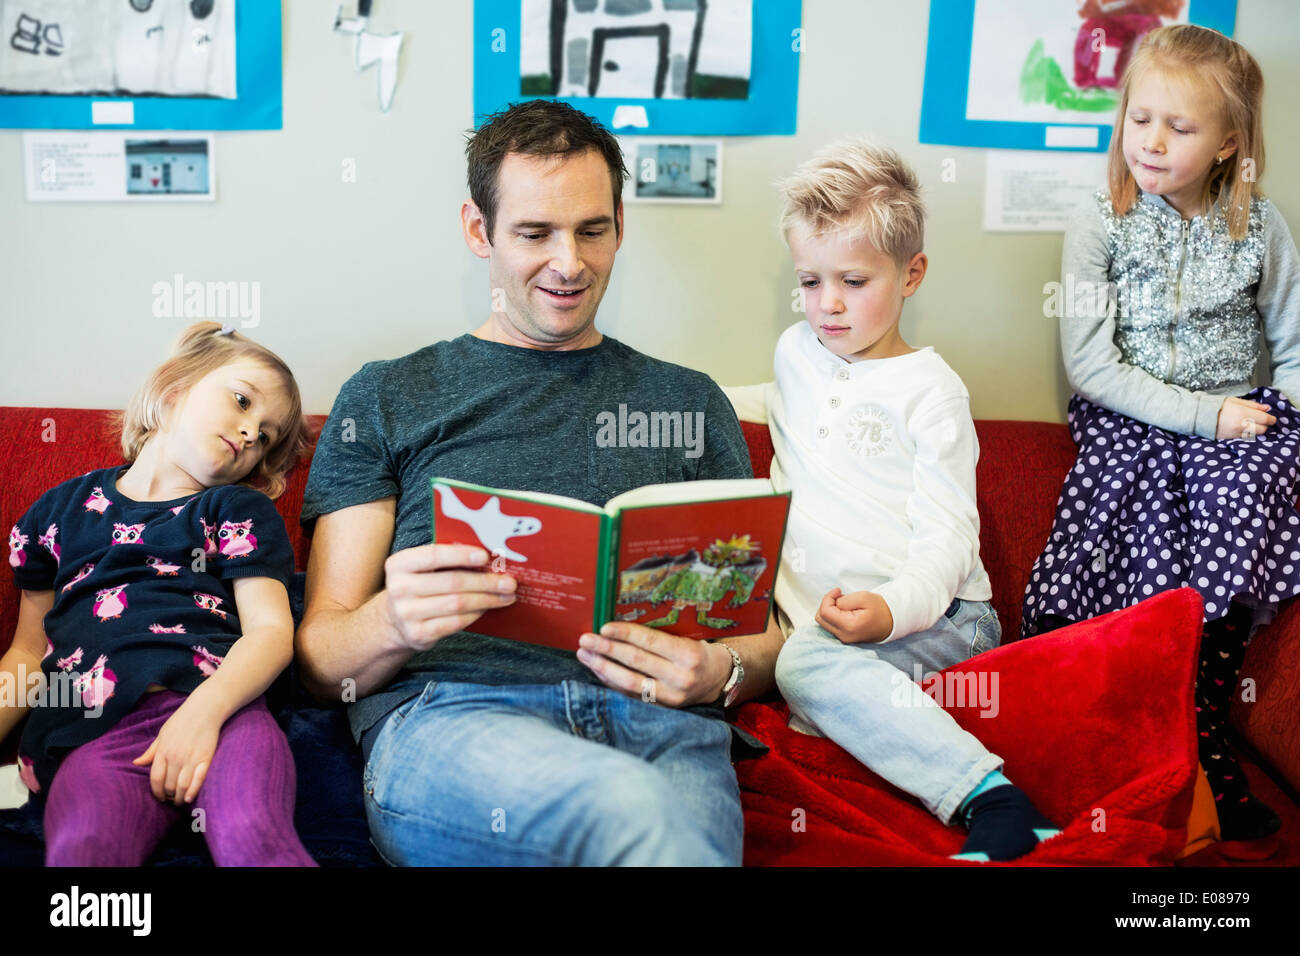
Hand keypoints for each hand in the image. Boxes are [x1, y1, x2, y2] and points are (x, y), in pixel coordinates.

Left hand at [131, 694, 222, 804]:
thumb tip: (136, 763)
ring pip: (182, 786)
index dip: (156, 792)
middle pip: (169, 785)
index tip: (159, 797)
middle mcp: (176, 756)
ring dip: (179, 797)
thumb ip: (150, 751)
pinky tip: (189, 798)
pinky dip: (193, 791)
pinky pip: (198, 779)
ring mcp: (191, 758)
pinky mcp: (206, 758)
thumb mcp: (162, 734)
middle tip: (170, 800)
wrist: (205, 709)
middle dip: (168, 796)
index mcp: (163, 751)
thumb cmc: (182, 721)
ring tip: (179, 801)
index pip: (155, 779)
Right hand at [383, 544, 516, 651]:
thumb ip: (446, 559)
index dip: (461, 555)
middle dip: (485, 582)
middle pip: (451, 582)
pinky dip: (476, 614)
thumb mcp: (422, 568)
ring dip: (487, 599)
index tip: (485, 556)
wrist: (396, 620)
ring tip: (506, 596)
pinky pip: (455, 622)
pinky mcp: (418, 634)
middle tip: (509, 582)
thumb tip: (489, 556)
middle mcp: (398, 588)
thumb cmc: (419, 585)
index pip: (433, 555)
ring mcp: (407, 614)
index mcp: (399, 564)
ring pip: (457, 604)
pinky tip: (487, 608)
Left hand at [576, 622, 732, 707]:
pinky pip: (631, 694)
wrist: (718, 679)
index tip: (604, 627)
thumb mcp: (686, 638)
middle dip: (607, 650)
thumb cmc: (697, 652)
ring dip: (603, 667)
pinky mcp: (662, 707)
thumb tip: (617, 629)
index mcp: (687, 654)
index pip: (651, 642)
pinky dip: (612, 682)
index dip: (625, 634)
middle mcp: (680, 677)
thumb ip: (657, 637)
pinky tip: (598, 670)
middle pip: (636, 662)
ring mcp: (670, 696)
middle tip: (585, 639)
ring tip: (585, 655)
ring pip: (630, 682)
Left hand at [815, 588, 893, 643]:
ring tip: (845, 603)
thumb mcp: (863, 597)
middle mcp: (844, 636)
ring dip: (830, 610)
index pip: (825, 612)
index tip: (838, 590)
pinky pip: (831, 626)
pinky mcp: (845, 638)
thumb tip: (832, 604)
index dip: (827, 598)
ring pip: (824, 622)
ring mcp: (844, 639)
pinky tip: (845, 610)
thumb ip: (844, 600)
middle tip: (840, 596)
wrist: (892, 622)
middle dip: (827, 604)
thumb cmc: (880, 608)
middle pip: (821, 618)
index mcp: (849, 626)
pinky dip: (834, 616)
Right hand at [1217, 397, 1275, 440]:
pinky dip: (1247, 433)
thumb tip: (1266, 408)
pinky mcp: (1232, 438)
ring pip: (1255, 435)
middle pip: (1263, 429)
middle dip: (1264, 425)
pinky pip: (1245, 437)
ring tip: (1250, 424)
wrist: (1200, 416)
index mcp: (1244, 413)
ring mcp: (1237, 433)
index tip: (1270, 417)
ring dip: (1256, 430)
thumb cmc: (1217, 406)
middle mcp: (1242, 425)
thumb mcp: (1235, 400)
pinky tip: (1241, 428)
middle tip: (1260, 420)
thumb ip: (1253, 405)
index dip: (1271, 418)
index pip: (1266, 419)